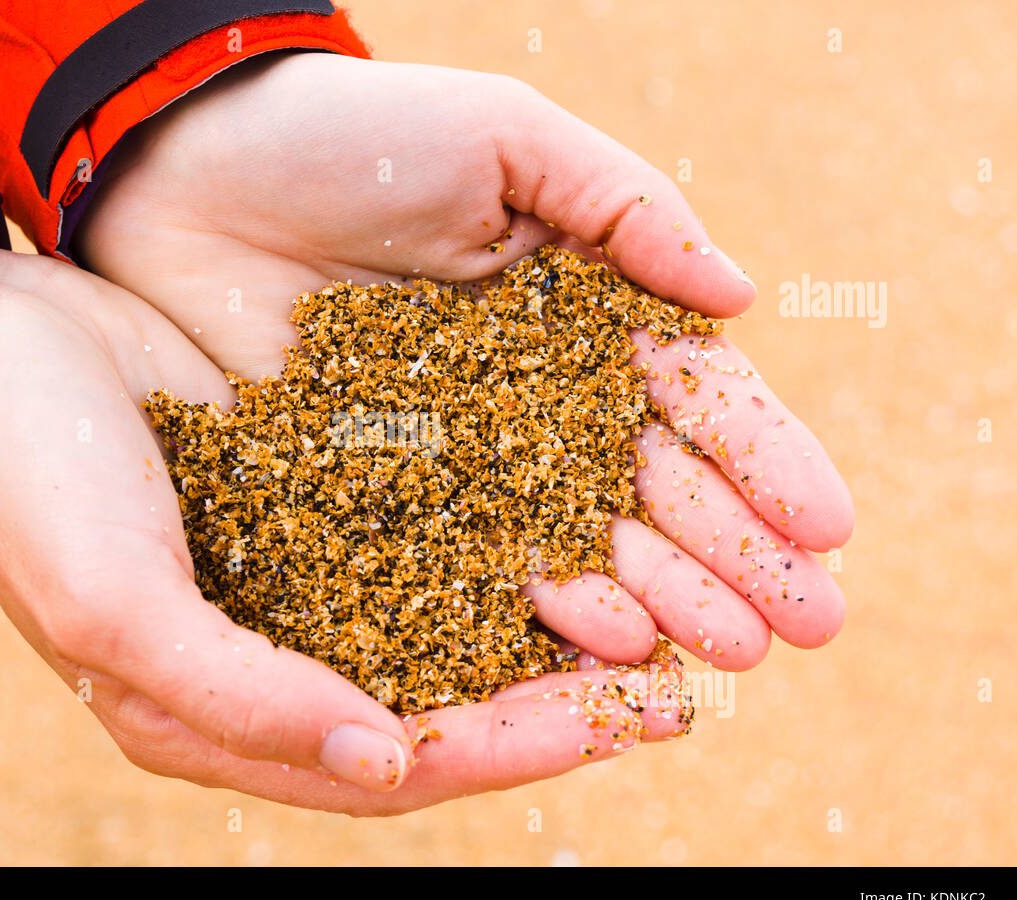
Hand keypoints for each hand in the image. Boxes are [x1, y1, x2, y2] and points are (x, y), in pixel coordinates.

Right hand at [0, 234, 686, 815]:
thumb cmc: (28, 482)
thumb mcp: (119, 603)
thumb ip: (246, 696)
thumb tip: (387, 754)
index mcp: (217, 716)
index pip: (400, 764)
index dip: (514, 748)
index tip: (623, 720)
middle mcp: (269, 661)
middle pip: (444, 707)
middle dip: (559, 703)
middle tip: (679, 683)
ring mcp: (288, 583)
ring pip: (445, 630)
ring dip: (544, 628)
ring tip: (653, 611)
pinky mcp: (301, 503)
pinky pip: (420, 542)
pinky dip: (495, 546)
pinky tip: (567, 522)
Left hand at [75, 53, 855, 670]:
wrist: (188, 173)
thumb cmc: (350, 131)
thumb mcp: (504, 139)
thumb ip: (624, 207)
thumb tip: (741, 298)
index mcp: (575, 311)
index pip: (689, 397)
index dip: (762, 460)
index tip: (828, 524)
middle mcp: (530, 396)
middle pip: (649, 488)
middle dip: (732, 555)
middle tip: (805, 625)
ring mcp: (460, 455)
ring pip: (577, 537)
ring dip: (656, 596)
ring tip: (721, 651)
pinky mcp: (383, 494)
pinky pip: (472, 558)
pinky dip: (538, 601)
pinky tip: (596, 640)